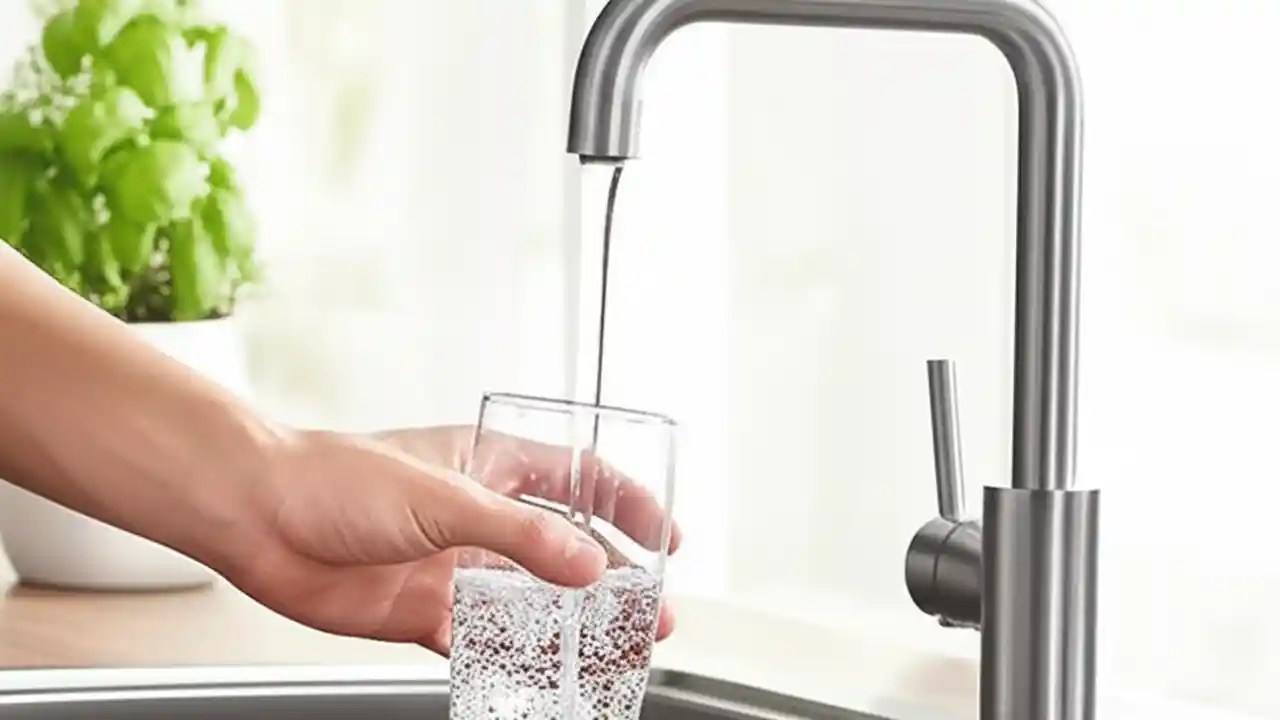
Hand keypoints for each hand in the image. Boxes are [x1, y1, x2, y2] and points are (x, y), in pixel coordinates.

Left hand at [215, 427, 676, 656]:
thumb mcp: (443, 496)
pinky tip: (536, 669)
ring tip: (613, 648)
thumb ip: (520, 535)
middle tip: (652, 611)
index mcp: (491, 463)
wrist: (258, 518)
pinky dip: (511, 655)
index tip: (665, 536)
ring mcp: (454, 564)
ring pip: (532, 598)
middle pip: (566, 546)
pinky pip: (483, 638)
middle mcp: (479, 514)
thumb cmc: (334, 477)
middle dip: (613, 578)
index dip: (628, 504)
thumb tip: (586, 564)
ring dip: (572, 622)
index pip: (580, 479)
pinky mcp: (424, 609)